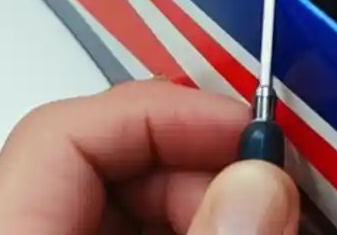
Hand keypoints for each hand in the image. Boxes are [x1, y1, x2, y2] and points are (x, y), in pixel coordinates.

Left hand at [0, 79, 299, 234]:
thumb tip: (255, 184)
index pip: (65, 130)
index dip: (166, 113)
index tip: (246, 129)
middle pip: (107, 164)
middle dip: (204, 169)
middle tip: (271, 197)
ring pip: (134, 208)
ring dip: (212, 206)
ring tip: (268, 222)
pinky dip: (197, 233)